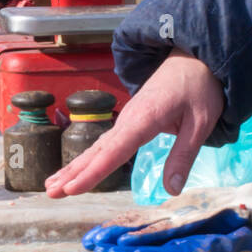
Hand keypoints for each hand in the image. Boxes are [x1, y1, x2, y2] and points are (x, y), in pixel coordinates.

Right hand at [45, 50, 223, 198]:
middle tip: (51, 193)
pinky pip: (103, 143)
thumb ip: (184, 156)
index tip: (73, 188)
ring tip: (52, 186)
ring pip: (95, 148)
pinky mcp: (128, 121)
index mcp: (143, 119)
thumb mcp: (200, 122)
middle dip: (72, 173)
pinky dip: (85, 159)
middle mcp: (127, 119)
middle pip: (96, 151)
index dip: (93, 172)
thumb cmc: (200, 89)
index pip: (114, 151)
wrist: (193, 58)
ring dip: (72, 167)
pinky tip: (75, 170)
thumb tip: (172, 190)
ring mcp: (125, 119)